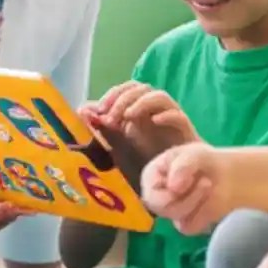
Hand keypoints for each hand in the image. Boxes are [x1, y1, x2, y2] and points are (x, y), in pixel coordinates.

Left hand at [81, 81, 199, 160]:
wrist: (176, 179)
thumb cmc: (147, 160)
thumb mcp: (118, 145)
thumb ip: (102, 128)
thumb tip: (82, 110)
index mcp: (139, 109)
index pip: (127, 88)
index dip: (113, 94)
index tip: (100, 111)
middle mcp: (154, 110)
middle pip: (141, 88)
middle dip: (123, 99)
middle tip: (111, 118)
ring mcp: (170, 119)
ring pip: (160, 97)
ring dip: (142, 102)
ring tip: (128, 116)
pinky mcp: (185, 132)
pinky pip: (179, 116)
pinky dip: (167, 115)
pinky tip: (155, 122)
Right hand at [140, 141, 230, 233]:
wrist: (226, 173)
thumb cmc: (204, 160)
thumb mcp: (194, 155)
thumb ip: (182, 166)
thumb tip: (173, 188)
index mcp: (150, 177)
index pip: (152, 195)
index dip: (172, 191)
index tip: (192, 178)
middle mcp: (155, 197)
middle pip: (164, 210)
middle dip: (188, 197)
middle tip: (206, 182)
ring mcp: (169, 212)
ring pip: (178, 220)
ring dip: (198, 202)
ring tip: (208, 185)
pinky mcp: (184, 224)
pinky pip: (191, 226)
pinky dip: (203, 214)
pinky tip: (209, 200)